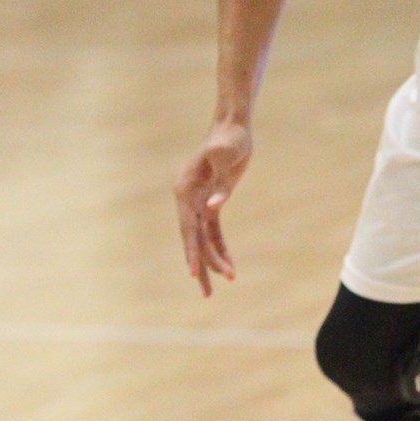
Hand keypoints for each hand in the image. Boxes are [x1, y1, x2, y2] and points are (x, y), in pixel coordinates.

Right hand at [173, 122, 251, 295]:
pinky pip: (214, 231)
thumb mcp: (227, 155)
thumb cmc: (230, 138)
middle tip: (208, 293)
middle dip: (201, 265)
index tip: (195, 273)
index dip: (191, 251)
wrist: (234, 126)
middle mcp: (188, 198)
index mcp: (185, 189)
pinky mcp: (212, 201)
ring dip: (213, 260)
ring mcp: (199, 201)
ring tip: (226, 282)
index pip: (188, 227)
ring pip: (202, 238)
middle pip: (192, 238)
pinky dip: (221, 247)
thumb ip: (220, 182)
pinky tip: (229, 264)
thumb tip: (214, 207)